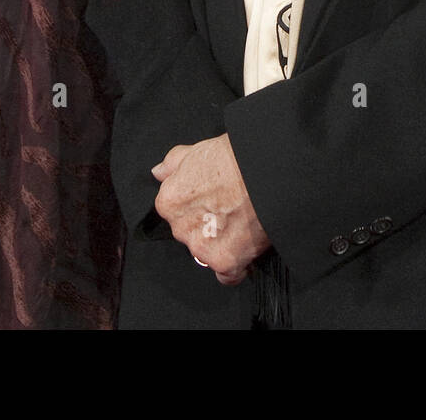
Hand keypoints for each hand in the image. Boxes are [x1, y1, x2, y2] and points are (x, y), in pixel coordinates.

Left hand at [152, 135, 270, 284]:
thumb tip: (159, 172)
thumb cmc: (236, 158)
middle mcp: (181, 228)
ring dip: (221, 245)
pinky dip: (236, 266)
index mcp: (170, 202)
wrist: (266, 173)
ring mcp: (202, 248)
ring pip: (208, 254)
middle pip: (191, 234)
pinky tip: (245, 248)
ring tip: (243, 222)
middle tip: (229, 209)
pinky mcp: (226, 263)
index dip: (197, 205)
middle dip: (207, 226)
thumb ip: (174, 163)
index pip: (176, 212)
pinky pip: (227, 275)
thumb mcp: (199, 150)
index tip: (213, 200)